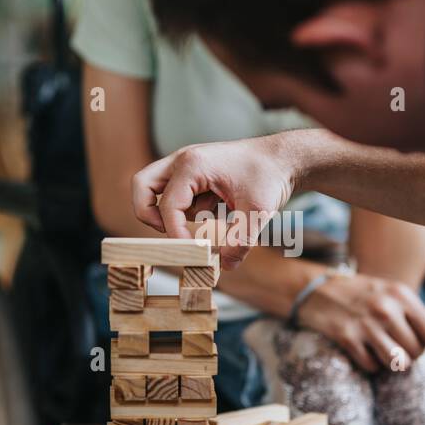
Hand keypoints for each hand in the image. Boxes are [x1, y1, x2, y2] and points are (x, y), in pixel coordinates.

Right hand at [132, 137, 298, 269]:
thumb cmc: (269, 176)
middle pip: (142, 186)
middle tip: (169, 233)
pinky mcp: (194, 175)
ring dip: (171, 213)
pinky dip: (189, 210)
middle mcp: (183, 161)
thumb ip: (241, 241)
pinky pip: (178, 196)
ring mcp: (186, 166)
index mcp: (193, 165)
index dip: (176, 234)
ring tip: (202, 222)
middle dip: (148, 214)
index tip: (193, 252)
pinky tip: (217, 211)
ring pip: (155, 190)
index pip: (168, 206)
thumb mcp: (258, 212)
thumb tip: (225, 265)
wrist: (283, 159)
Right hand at [296, 273, 424, 373]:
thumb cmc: (360, 294)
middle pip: (417, 352)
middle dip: (407, 354)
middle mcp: (386, 308)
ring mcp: (366, 324)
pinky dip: (369, 363)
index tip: (413, 338)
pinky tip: (363, 349)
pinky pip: (372, 366)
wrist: (315, 289)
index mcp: (401, 295)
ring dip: (391, 362)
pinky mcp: (347, 338)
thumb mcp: (389, 291)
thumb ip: (412, 312)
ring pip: (398, 363)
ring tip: (382, 350)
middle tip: (394, 345)